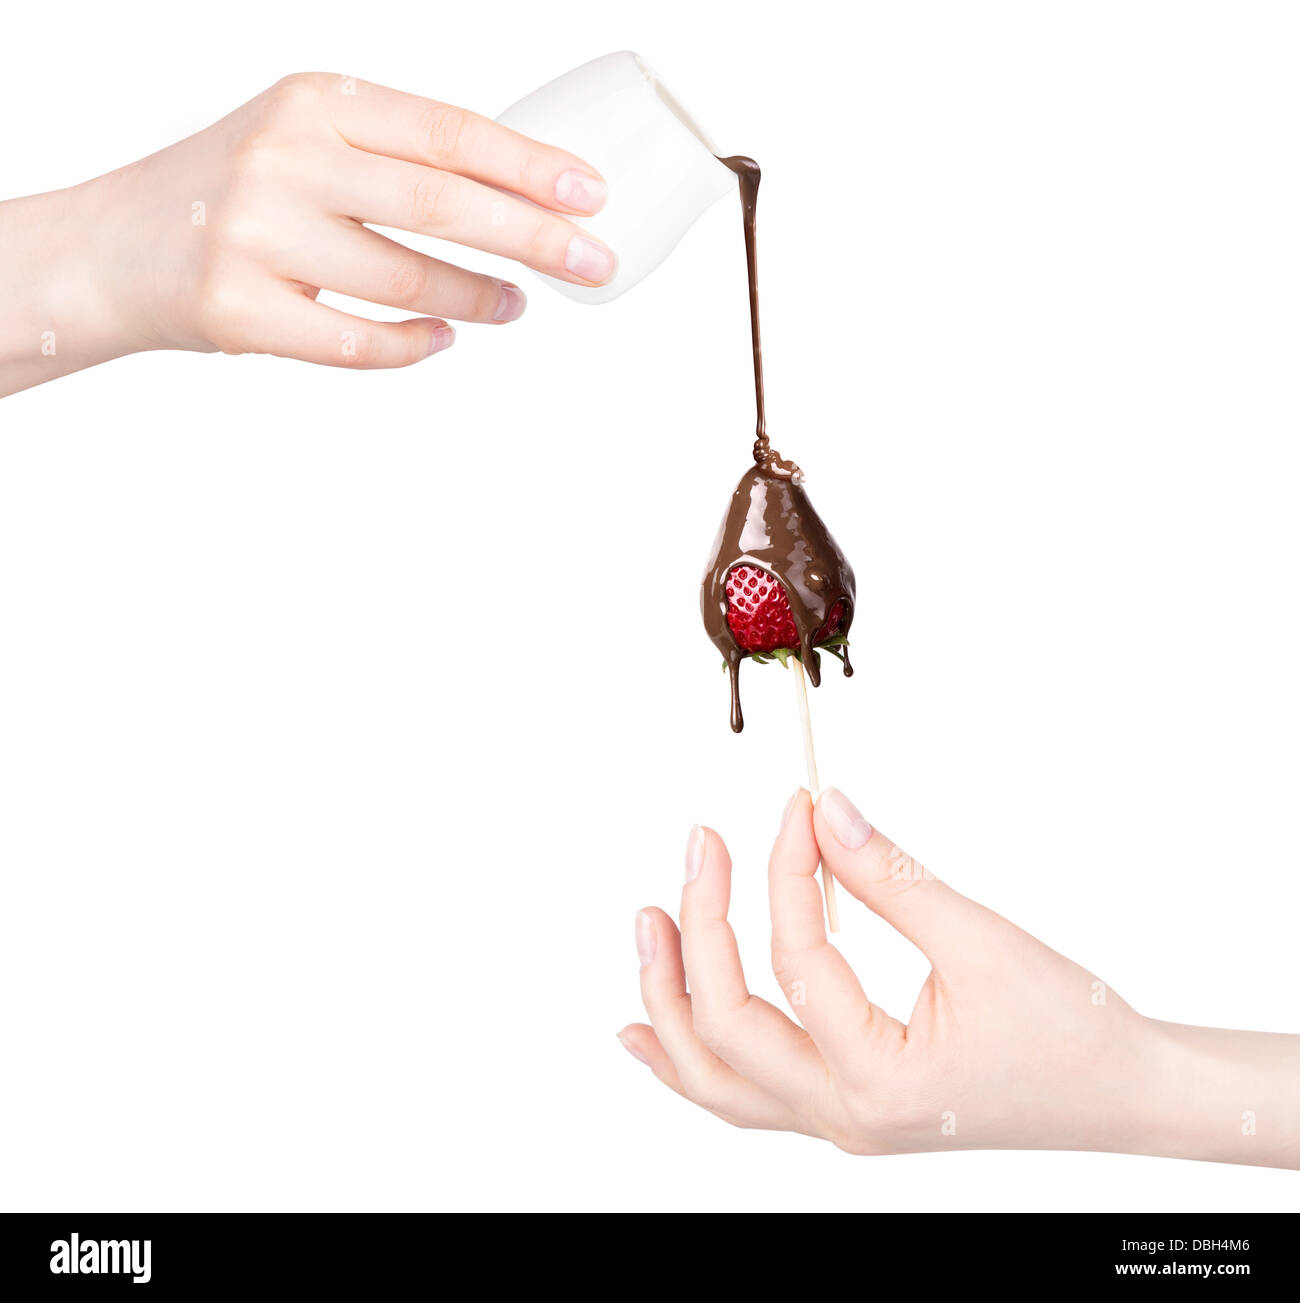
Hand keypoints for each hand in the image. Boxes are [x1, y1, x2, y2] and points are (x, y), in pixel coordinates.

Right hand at [0, 73, 613, 394]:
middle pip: (442, 203)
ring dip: (480, 299)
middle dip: (533, 237)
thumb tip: (515, 195)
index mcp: (313, 100)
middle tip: (591, 263)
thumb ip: (390, 155)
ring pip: (408, 280)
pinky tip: (443, 340)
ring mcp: (257, 236)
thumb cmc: (229, 193)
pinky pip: (360, 343)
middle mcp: (284, 157)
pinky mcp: (240, 311)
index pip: (446, 131)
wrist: (111, 247)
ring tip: (516, 305)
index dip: (527, 165)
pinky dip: (415, 346)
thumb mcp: (303, 140)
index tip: (589, 194)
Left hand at [618, 788, 1299, 1166]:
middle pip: (723, 1032)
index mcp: (879, 1085)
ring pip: (716, 1078)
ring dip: (669, 1000)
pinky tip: (645, 1030)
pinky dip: (687, 1059)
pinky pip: (741, 1094)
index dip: (787, 874)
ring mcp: (837, 1121)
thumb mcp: (981, 942)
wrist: (1121, 1095)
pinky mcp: (842, 1106)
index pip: (799, 964)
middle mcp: (843, 1117)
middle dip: (699, 931)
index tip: (796, 810)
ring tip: (649, 926)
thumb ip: (890, 877)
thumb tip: (826, 811)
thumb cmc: (1069, 1031)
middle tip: (698, 847)